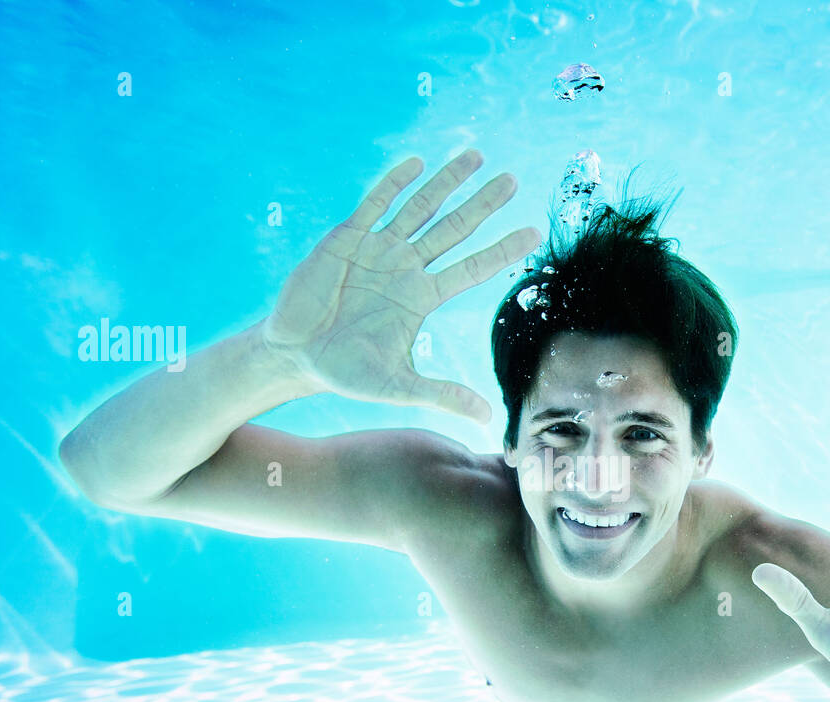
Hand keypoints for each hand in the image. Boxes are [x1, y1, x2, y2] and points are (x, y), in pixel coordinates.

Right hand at [262, 149, 540, 422]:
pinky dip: (394, 184)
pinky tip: (416, 163)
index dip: (502, 250)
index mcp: (422, 297)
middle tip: (512, 179)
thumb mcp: (398, 385)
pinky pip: (374, 205)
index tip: (534, 232)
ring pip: (420, 208)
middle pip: (454, 229)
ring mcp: (378, 249)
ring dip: (447, 182)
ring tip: (475, 155)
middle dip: (482, 204)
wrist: (295, 356)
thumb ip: (442, 394)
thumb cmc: (346, 371)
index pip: (472, 268)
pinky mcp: (345, 239)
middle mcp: (406, 268)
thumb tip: (487, 418)